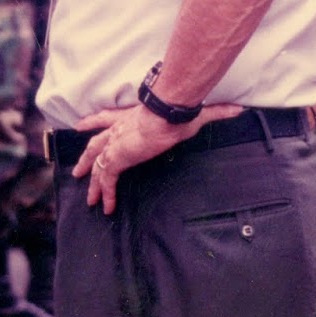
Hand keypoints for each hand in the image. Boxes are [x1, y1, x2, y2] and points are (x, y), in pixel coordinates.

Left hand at [71, 101, 242, 213]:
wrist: (166, 113)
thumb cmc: (178, 111)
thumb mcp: (195, 113)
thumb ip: (215, 112)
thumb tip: (238, 110)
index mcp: (130, 117)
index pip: (106, 118)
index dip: (93, 122)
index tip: (81, 126)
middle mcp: (117, 129)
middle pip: (94, 145)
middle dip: (86, 160)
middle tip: (78, 172)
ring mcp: (115, 144)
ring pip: (97, 166)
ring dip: (93, 182)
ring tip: (90, 198)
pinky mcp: (117, 158)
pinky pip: (107, 180)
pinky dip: (106, 194)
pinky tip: (106, 206)